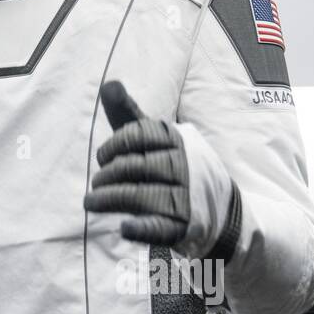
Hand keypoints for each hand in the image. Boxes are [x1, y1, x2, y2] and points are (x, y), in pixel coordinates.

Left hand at [83, 81, 242, 260]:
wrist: (223, 209)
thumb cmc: (176, 166)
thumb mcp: (157, 138)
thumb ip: (130, 115)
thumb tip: (108, 84)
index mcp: (176, 140)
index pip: (139, 134)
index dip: (114, 145)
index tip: (103, 158)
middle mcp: (184, 166)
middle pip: (135, 166)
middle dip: (108, 175)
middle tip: (96, 183)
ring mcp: (186, 198)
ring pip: (140, 196)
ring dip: (109, 199)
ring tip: (91, 202)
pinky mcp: (183, 227)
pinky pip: (160, 228)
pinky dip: (140, 228)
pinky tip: (123, 228)